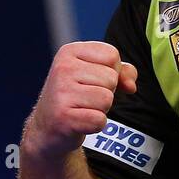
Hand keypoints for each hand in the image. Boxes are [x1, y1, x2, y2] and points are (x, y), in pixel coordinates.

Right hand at [23, 42, 137, 160]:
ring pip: (107, 99)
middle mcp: (63, 68)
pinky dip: (95, 124)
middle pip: (111, 78)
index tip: (93, 79)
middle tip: (85, 97)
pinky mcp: (63, 117)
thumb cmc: (76, 96)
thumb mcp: (96, 74)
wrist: (48, 126)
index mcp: (69, 51)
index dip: (112, 70)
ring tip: (83, 108)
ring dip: (100, 108)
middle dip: (105, 91)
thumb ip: (122, 71)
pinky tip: (80, 121)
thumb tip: (130, 85)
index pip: (112, 54)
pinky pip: (99, 120)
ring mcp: (61, 92)